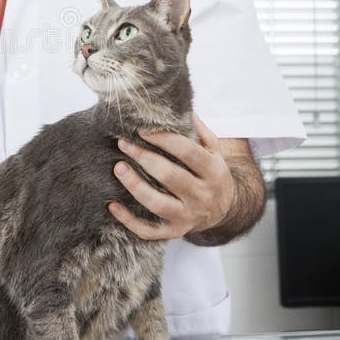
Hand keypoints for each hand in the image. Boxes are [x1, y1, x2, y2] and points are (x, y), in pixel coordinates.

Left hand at [109, 115, 235, 240]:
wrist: (226, 210)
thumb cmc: (212, 174)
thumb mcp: (215, 151)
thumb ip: (200, 130)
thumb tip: (182, 108)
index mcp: (212, 171)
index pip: (186, 151)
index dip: (163, 139)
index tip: (142, 129)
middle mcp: (201, 195)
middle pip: (169, 176)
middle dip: (144, 157)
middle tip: (123, 143)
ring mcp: (188, 216)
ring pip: (157, 204)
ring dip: (135, 186)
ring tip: (118, 168)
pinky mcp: (175, 231)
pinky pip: (149, 231)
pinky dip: (129, 220)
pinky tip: (112, 206)